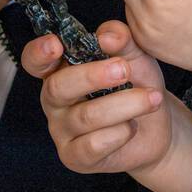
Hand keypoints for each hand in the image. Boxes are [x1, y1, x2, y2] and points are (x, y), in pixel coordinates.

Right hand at [21, 20, 172, 175]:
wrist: (156, 127)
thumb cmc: (137, 84)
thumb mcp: (134, 56)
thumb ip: (120, 39)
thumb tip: (106, 35)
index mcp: (60, 69)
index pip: (35, 60)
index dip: (39, 52)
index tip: (56, 44)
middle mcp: (54, 99)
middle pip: (58, 87)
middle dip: (93, 76)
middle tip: (124, 69)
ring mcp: (61, 130)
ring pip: (85, 116)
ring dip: (124, 105)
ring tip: (152, 98)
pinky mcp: (75, 156)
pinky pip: (93, 144)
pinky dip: (120, 133)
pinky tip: (133, 126)